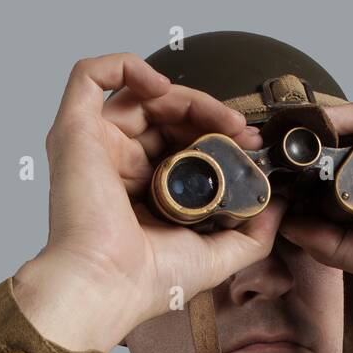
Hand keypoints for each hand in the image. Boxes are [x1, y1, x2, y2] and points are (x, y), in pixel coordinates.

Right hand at [12, 53, 289, 352]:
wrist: (111, 286)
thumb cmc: (150, 280)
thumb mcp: (218, 255)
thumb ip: (252, 234)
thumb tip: (279, 207)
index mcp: (142, 189)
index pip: (180, 142)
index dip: (216, 134)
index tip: (249, 144)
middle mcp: (115, 162)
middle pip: (164, 115)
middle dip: (209, 115)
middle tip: (243, 130)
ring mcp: (93, 145)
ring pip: (138, 93)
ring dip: (185, 94)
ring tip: (219, 117)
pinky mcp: (73, 130)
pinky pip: (90, 76)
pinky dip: (127, 66)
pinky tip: (163, 87)